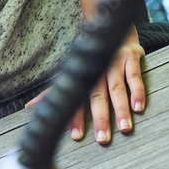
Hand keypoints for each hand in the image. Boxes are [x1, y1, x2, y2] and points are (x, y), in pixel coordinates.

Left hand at [25, 27, 145, 144]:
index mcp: (81, 76)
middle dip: (99, 118)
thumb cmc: (89, 60)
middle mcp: (96, 69)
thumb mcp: (70, 73)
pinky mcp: (131, 57)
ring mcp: (114, 63)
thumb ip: (52, 93)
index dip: (75, 118)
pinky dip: (138, 91)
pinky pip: (135, 76)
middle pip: (96, 96)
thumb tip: (29, 107)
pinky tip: (138, 108)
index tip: (76, 136)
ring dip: (120, 108)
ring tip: (124, 128)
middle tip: (102, 139)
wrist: (108, 29)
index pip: (76, 99)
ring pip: (117, 88)